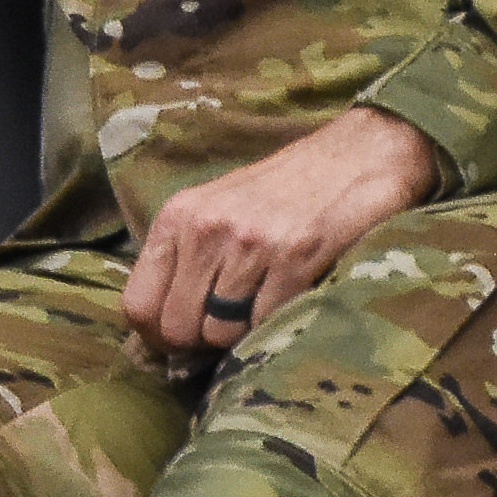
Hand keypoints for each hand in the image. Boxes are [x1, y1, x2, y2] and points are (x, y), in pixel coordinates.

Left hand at [122, 108, 447, 357]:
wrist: (359, 154)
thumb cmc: (281, 191)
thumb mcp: (215, 209)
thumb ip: (184, 259)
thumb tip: (159, 330)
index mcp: (177, 217)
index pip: (137, 306)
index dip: (158, 336)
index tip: (185, 339)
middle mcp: (206, 228)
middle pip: (177, 329)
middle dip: (201, 342)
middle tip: (231, 324)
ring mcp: (251, 243)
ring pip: (220, 334)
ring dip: (242, 334)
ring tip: (263, 303)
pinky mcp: (296, 256)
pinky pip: (266, 323)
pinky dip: (277, 324)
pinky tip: (291, 296)